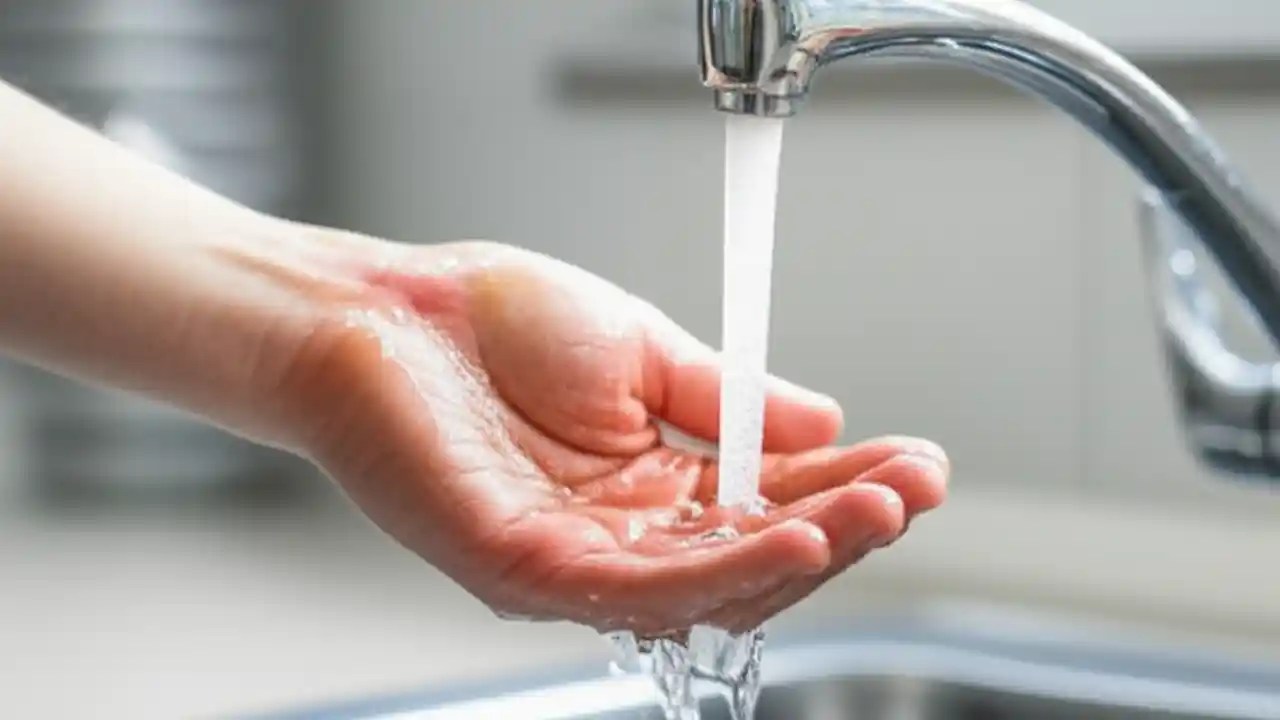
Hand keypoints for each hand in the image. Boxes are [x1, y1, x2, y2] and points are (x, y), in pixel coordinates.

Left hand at [274, 236, 948, 636]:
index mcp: (649, 480)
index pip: (766, 500)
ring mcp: (576, 562)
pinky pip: (643, 588)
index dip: (843, 483)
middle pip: (752, 553)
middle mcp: (620, 534)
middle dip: (843, 522)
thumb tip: (822, 426)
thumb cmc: (488, 325)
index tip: (913, 459)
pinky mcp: (530, 571)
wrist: (380, 313)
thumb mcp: (640, 350)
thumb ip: (727, 399)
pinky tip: (797, 537)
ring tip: (880, 511)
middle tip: (915, 487)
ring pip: (711, 583)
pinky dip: (724, 568)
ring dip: (804, 550)